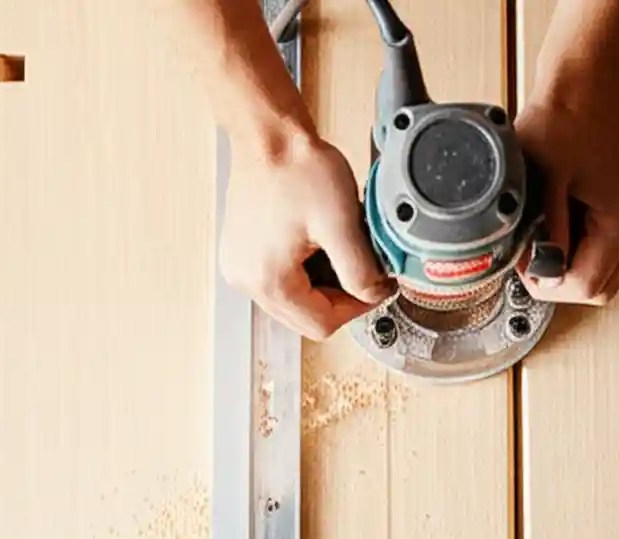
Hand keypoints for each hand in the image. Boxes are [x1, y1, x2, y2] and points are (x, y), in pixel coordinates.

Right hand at [221, 130, 392, 339]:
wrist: (269, 134)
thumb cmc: (298, 168)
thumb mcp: (343, 224)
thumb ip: (362, 271)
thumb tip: (373, 295)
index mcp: (269, 282)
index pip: (322, 324)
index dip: (358, 308)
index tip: (377, 283)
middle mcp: (247, 281)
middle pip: (306, 317)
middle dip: (340, 296)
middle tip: (363, 265)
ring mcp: (240, 268)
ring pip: (295, 300)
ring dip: (323, 283)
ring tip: (337, 246)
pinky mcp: (242, 254)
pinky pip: (281, 279)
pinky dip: (304, 270)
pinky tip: (316, 242)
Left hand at [517, 83, 618, 304]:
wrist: (582, 78)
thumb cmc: (562, 116)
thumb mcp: (542, 181)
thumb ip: (545, 232)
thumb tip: (543, 273)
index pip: (591, 284)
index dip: (552, 284)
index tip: (527, 266)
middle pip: (606, 284)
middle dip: (566, 280)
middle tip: (533, 256)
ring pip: (610, 265)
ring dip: (576, 261)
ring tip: (545, 233)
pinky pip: (612, 240)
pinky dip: (585, 241)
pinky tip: (561, 218)